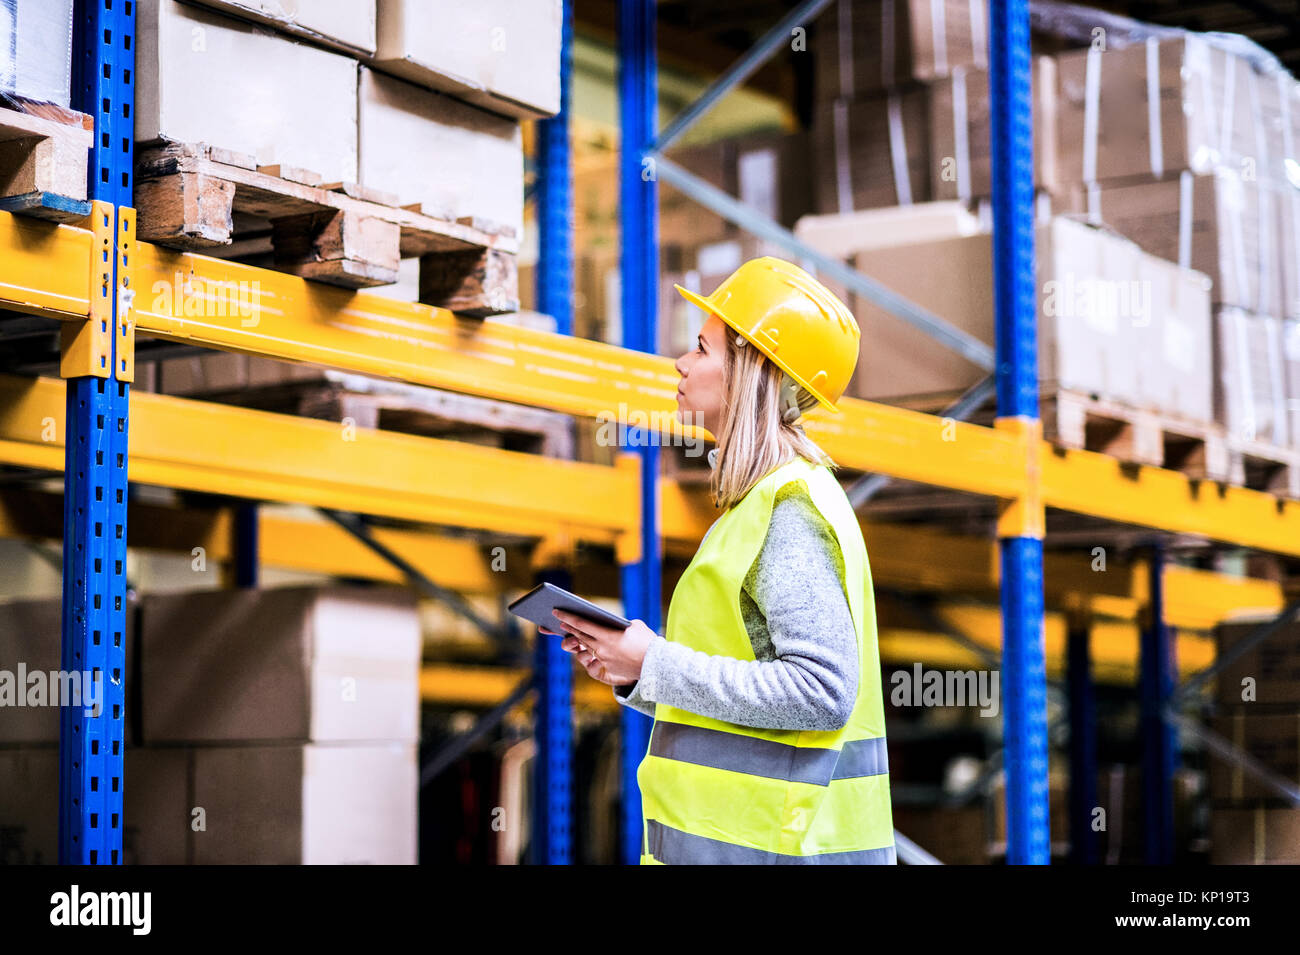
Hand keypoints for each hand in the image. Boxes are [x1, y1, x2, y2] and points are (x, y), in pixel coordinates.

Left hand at [540, 610, 656, 686]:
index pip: (582, 624)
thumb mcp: (634, 626)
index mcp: (607, 635)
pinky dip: (590, 650)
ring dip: (577, 639)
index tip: (557, 611)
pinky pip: (595, 658)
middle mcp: (601, 648)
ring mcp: (603, 659)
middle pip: (580, 635)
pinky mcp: (608, 668)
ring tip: (572, 632)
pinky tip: (587, 646)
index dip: (568, 617)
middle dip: (569, 627)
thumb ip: (620, 625)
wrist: (656, 665)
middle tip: (559, 620)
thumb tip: (613, 624)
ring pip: (586, 646)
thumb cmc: (647, 642)